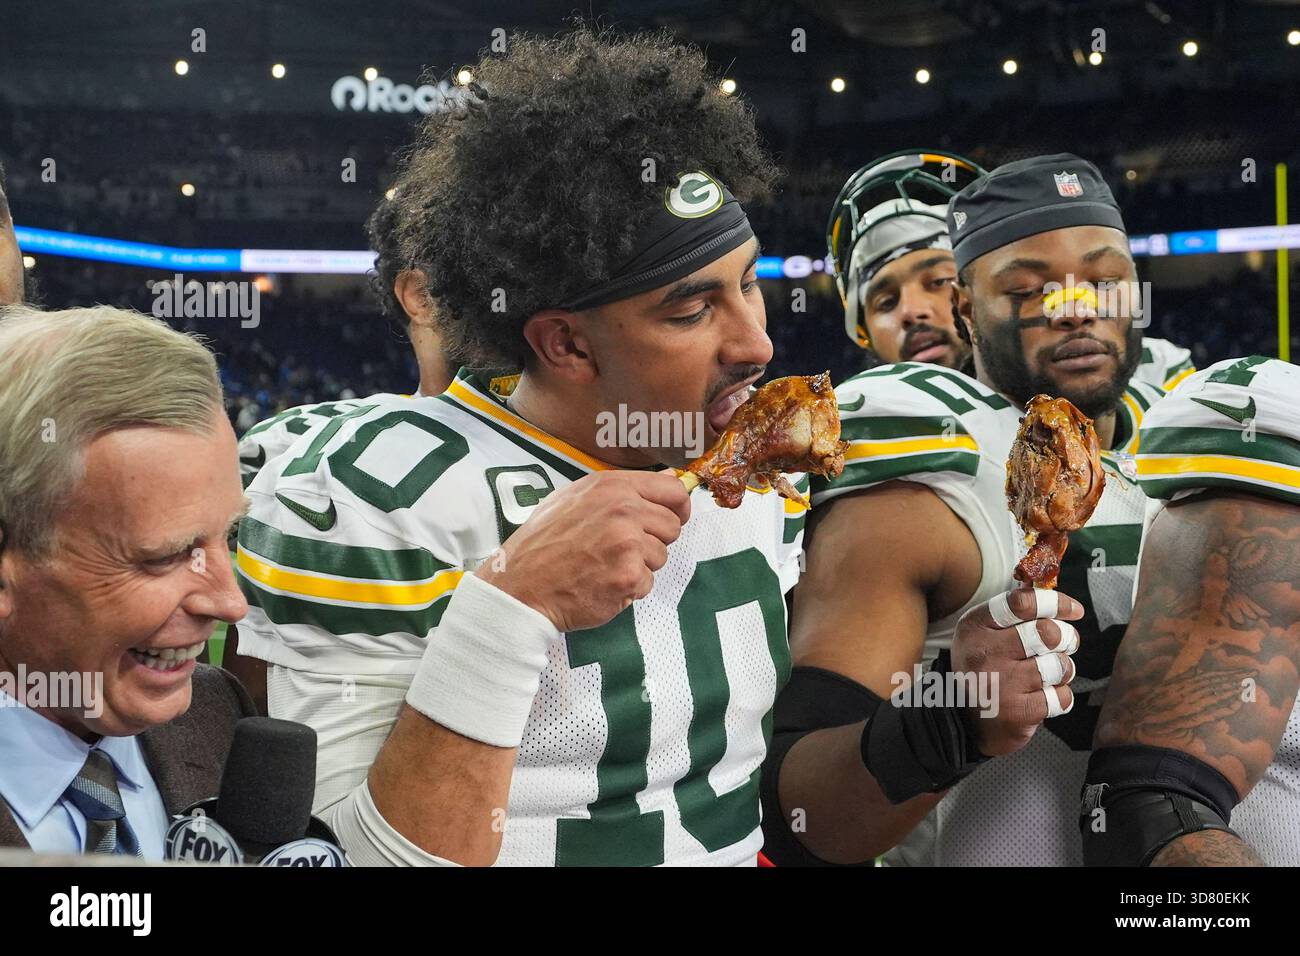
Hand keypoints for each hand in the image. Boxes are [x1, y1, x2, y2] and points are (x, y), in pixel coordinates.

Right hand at [474, 470, 690, 631]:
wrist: (520, 586)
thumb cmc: (544, 544)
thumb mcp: (576, 499)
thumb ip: (623, 490)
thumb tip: (671, 479)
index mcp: (612, 486)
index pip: (673, 492)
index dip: (677, 510)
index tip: (671, 520)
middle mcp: (623, 509)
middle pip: (672, 526)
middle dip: (653, 542)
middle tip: (621, 551)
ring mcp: (627, 542)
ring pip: (661, 557)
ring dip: (639, 567)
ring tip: (603, 566)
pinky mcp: (628, 575)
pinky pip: (647, 583)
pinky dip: (628, 590)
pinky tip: (601, 584)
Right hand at [951, 585, 1084, 756]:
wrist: (967, 723)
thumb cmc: (983, 670)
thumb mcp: (984, 634)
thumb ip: (1013, 610)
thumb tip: (1039, 581)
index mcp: (975, 627)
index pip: (1022, 603)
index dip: (1056, 602)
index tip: (1074, 610)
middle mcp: (984, 653)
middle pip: (1048, 632)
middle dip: (1066, 638)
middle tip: (1065, 644)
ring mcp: (1001, 684)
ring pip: (1059, 665)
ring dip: (1062, 670)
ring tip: (1047, 674)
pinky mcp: (1018, 712)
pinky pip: (1061, 696)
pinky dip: (1059, 697)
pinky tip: (1042, 697)